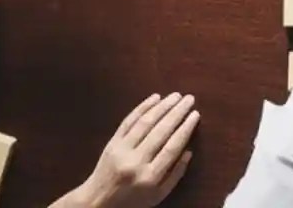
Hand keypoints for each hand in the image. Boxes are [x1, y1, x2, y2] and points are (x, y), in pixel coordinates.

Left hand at [56, 94, 199, 207]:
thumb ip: (176, 175)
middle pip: (160, 132)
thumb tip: (189, 152)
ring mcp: (122, 150)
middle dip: (177, 112)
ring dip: (162, 106)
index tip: (195, 114)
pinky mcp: (112, 142)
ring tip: (176, 95)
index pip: (172, 148)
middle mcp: (136, 162)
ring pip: (145, 123)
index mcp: (150, 177)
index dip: (185, 129)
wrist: (97, 201)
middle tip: (189, 99)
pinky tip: (154, 98)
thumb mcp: (158, 196)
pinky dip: (142, 107)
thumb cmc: (132, 200)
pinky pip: (128, 121)